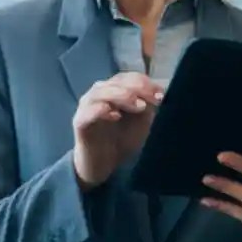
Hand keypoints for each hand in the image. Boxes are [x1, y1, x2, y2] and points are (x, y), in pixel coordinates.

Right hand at [72, 72, 163, 190]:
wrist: (103, 164)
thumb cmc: (123, 139)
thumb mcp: (142, 122)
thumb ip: (149, 107)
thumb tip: (162, 95)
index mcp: (116, 88)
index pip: (131, 78)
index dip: (147, 83)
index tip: (162, 95)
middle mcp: (100, 92)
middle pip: (117, 81)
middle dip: (138, 88)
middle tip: (154, 100)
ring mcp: (87, 105)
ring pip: (101, 91)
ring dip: (122, 96)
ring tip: (139, 107)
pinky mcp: (79, 121)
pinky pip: (89, 111)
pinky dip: (101, 110)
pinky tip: (115, 116)